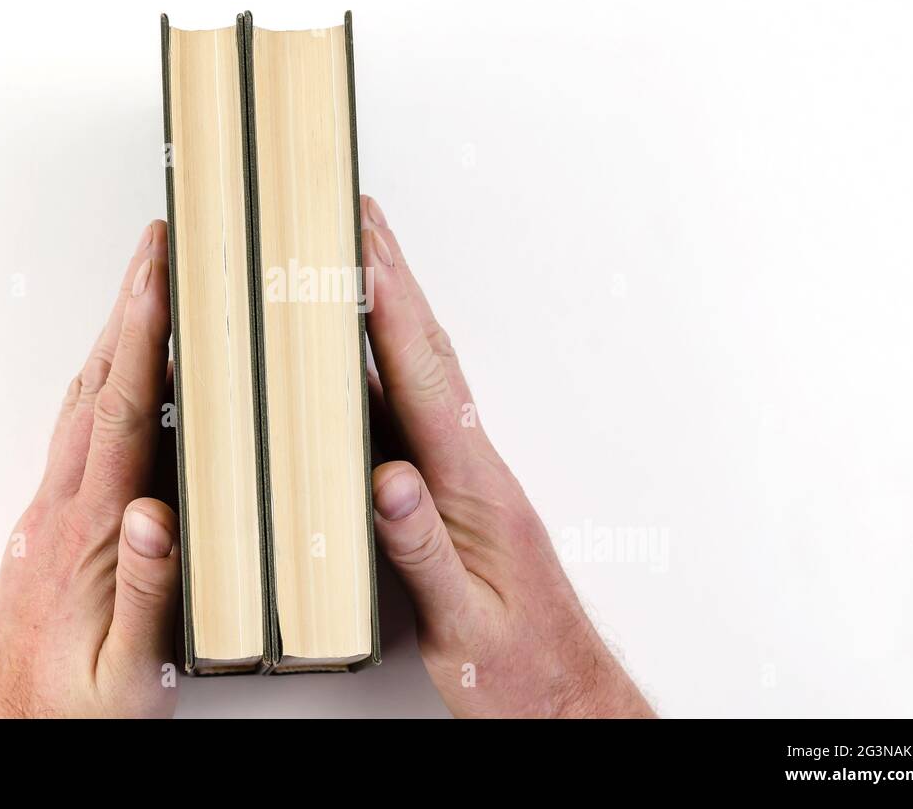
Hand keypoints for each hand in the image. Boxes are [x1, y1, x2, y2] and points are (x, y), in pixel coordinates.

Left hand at [0, 221, 178, 717]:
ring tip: (148, 287)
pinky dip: (106, 383)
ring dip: (116, 337)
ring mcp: (53, 510)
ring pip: (86, 402)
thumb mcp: (130, 673)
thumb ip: (149, 594)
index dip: (142, 334)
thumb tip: (161, 515)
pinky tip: (125, 377)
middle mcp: (66, 506)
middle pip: (100, 382)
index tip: (157, 272)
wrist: (12, 730)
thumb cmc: (76, 708)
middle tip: (159, 246)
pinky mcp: (51, 524)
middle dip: (130, 305)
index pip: (122, 409)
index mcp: (94, 529)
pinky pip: (81, 432)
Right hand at [360, 196, 653, 717]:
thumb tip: (384, 478)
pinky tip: (348, 358)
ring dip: (386, 312)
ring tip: (351, 258)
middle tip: (356, 216)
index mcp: (473, 487)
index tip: (363, 246)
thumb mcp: (463, 626)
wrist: (564, 696)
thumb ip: (422, 551)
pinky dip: (376, 370)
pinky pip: (405, 415)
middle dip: (389, 278)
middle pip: (424, 354)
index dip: (390, 309)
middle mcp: (469, 467)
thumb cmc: (519, 668)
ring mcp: (459, 477)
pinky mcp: (446, 495)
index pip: (425, 380)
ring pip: (416, 377)